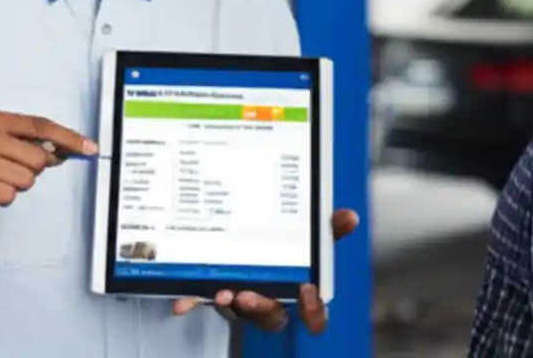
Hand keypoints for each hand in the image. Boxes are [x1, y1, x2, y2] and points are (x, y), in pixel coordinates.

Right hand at [0, 110, 96, 240]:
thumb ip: (39, 147)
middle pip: (38, 157)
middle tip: (8, 173)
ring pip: (26, 179)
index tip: (91, 147)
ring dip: (16, 187)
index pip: (40, 126)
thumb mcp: (10, 151)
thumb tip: (76, 148)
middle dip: (31, 172)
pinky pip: (9, 195)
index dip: (68, 138)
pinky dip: (4, 199)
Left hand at [171, 208, 359, 333]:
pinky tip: (183, 300)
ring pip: (238, 311)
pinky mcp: (216, 294)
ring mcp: (243, 300)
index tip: (306, 292)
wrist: (246, 248)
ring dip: (229, 303)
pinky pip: (205, 301)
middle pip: (271, 315)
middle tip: (248, 294)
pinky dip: (193, 300)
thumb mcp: (308, 238)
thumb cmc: (285, 251)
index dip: (312, 311)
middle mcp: (271, 300)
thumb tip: (349, 217)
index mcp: (298, 293)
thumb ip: (328, 231)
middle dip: (260, 307)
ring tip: (222, 291)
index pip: (314, 315)